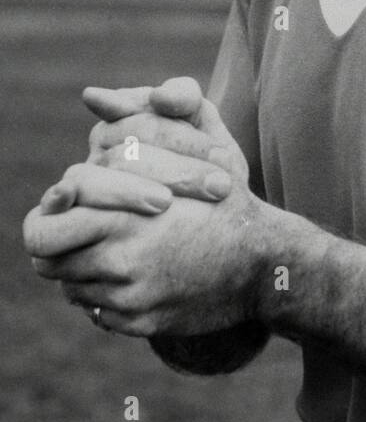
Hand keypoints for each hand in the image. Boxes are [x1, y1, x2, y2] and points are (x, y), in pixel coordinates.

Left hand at [23, 92, 270, 336]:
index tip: (63, 206)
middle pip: (47, 263)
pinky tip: (131, 273)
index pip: (44, 230)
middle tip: (70, 232)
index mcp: (123, 220)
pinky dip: (106, 293)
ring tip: (105, 248)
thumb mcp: (184, 156)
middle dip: (54, 245)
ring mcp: (131, 300)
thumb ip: (132, 130)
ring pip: (71, 288)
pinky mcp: (143, 324)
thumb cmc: (225, 200)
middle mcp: (120, 263)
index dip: (48, 215)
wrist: (265, 263)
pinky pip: (99, 312)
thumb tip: (91, 97)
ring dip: (80, 268)